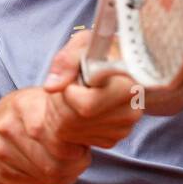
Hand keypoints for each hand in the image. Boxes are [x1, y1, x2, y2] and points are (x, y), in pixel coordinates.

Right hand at [0, 86, 91, 183]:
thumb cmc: (32, 111)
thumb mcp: (49, 100)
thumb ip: (69, 111)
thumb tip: (94, 130)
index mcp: (23, 105)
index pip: (56, 137)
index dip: (76, 148)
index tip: (83, 146)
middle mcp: (7, 128)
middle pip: (53, 162)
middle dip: (75, 164)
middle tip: (81, 156)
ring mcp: (1, 151)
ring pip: (48, 177)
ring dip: (67, 174)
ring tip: (70, 162)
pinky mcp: (0, 171)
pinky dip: (53, 180)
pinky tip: (54, 168)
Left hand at [42, 29, 142, 148]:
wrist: (119, 67)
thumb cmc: (101, 53)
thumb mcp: (84, 44)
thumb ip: (67, 61)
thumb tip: (51, 86)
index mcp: (128, 85)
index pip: (86, 105)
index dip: (68, 92)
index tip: (72, 79)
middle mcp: (130, 111)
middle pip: (74, 120)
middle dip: (58, 102)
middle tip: (65, 85)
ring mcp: (123, 129)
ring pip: (70, 131)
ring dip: (59, 113)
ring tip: (72, 94)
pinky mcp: (112, 140)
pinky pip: (75, 139)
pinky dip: (67, 124)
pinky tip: (77, 108)